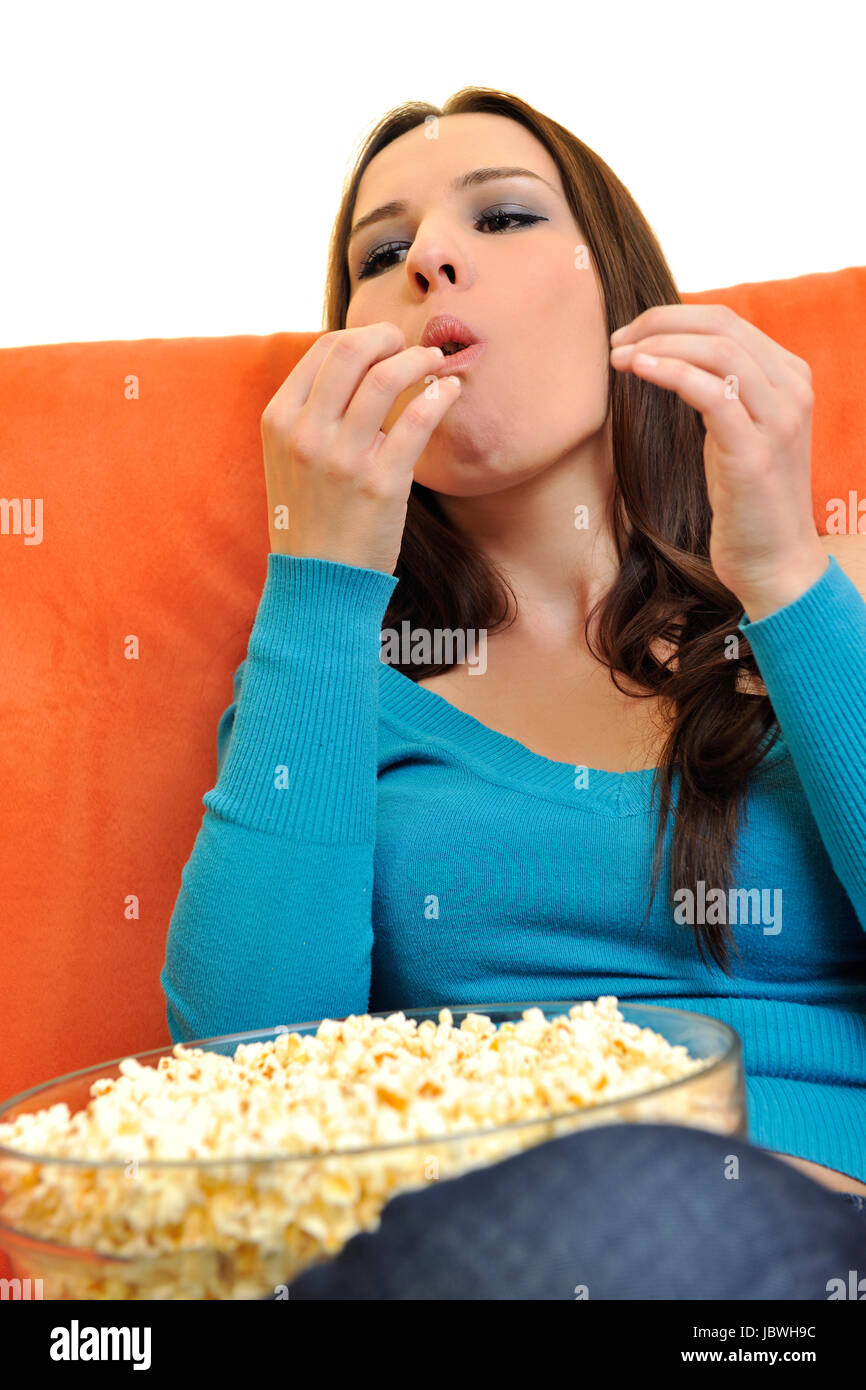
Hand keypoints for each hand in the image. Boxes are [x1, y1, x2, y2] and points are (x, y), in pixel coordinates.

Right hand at [260, 322, 460, 574]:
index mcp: (279, 420)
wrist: (319, 583)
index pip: (323, 350)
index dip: (362, 336)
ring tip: (436, 363)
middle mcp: (305, 433)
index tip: (386, 343)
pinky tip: (450, 392)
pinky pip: (417, 421)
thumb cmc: (310, 518)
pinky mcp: (381, 484)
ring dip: (420, 360)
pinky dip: (440, 396)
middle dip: (390, 337)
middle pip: (352, 351)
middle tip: (411, 346)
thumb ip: (311, 412)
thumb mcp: (288, 458)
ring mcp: (342, 459)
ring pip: (386, 378)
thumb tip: (355, 363)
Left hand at [609, 303, 827, 619]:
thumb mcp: (733, 432)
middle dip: (660, 323)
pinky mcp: (756, 453)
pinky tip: (639, 372)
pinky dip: (671, 373)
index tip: (629, 335)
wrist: (774, 561)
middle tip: (616, 341)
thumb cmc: (745, 499)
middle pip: (722, 325)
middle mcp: (792, 390)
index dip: (672, 318)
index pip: (727, 320)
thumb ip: (719, 391)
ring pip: (719, 351)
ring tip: (619, 357)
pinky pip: (713, 393)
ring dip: (660, 345)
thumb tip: (669, 355)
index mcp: (789, 377)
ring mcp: (779, 420)